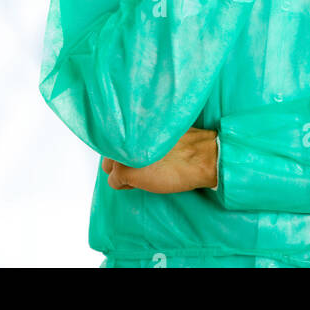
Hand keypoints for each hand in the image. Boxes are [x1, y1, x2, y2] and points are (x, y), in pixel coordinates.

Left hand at [101, 127, 217, 193]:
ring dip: (124, 174)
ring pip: (110, 169)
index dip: (128, 150)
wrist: (200, 157)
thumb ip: (143, 133)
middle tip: (144, 166)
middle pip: (110, 153)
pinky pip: (114, 183)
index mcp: (134, 123)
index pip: (115, 138)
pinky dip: (127, 185)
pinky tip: (144, 181)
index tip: (141, 155)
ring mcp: (121, 153)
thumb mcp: (162, 131)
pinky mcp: (122, 171)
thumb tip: (134, 142)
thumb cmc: (188, 145)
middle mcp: (123, 136)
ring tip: (145, 174)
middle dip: (123, 162)